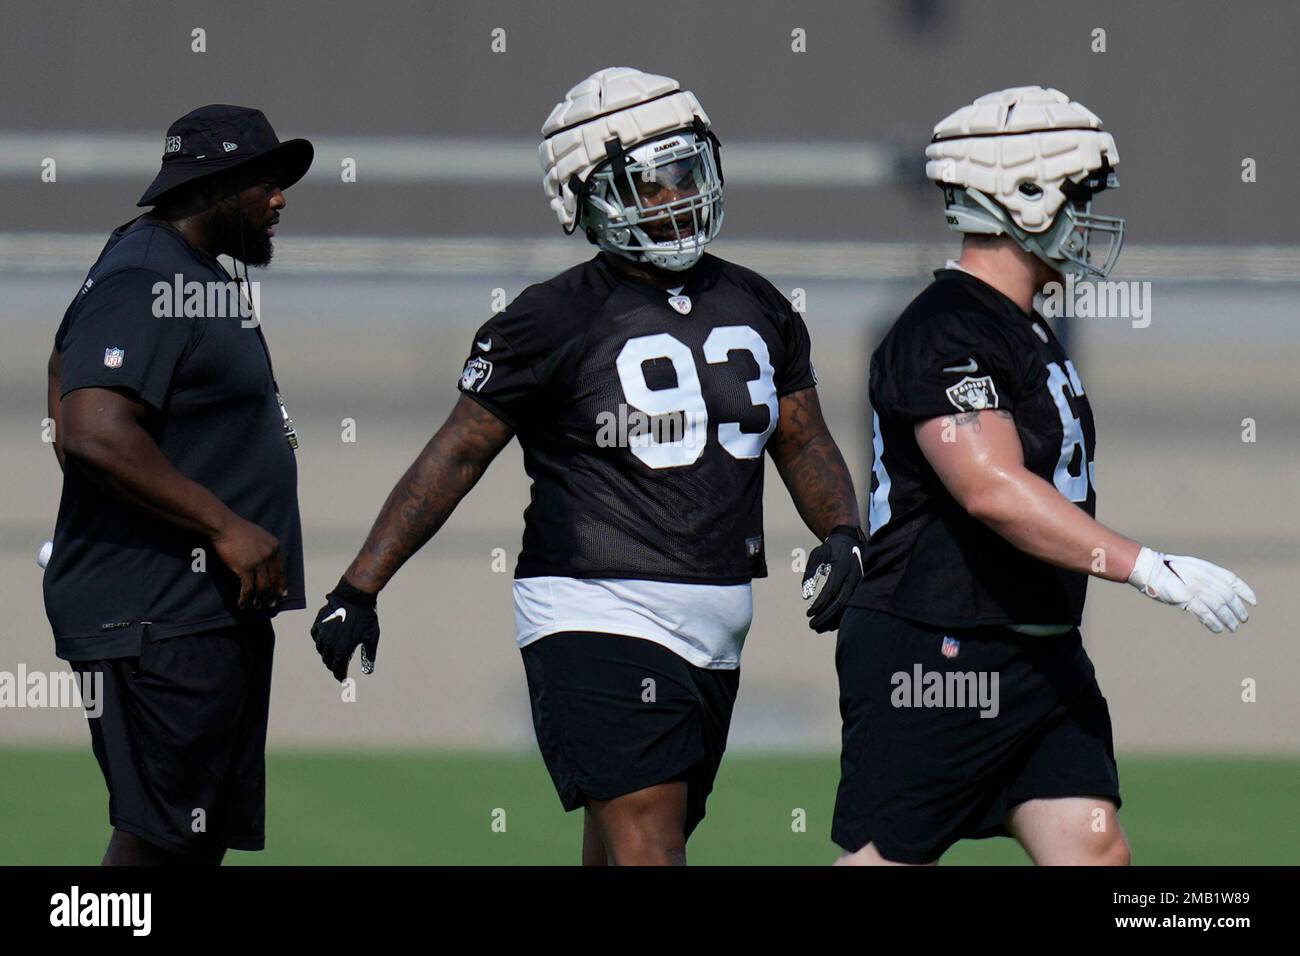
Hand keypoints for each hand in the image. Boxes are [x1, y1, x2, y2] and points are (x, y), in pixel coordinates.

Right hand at [212, 516, 285, 608]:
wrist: (225, 526)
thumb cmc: (238, 529)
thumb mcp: (259, 535)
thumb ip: (265, 547)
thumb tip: (266, 559)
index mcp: (274, 547)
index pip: (281, 570)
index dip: (282, 583)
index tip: (283, 593)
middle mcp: (269, 556)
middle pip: (273, 580)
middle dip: (273, 595)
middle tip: (272, 605)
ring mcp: (258, 563)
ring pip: (263, 587)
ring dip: (261, 599)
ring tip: (258, 607)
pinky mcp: (245, 568)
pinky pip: (247, 588)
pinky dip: (245, 598)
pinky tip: (242, 604)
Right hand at [311, 576, 379, 680]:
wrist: (355, 597)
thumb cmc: (366, 617)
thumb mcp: (372, 637)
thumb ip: (369, 655)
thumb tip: (368, 671)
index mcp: (342, 649)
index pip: (338, 669)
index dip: (340, 675)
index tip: (343, 679)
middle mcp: (330, 644)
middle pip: (328, 661)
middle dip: (333, 665)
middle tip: (338, 667)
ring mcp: (322, 633)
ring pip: (320, 649)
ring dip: (326, 654)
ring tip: (332, 654)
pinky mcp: (319, 622)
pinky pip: (315, 635)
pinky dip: (319, 640)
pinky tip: (324, 640)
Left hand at [801, 525, 866, 632]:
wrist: (851, 539)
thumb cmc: (831, 548)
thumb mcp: (817, 555)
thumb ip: (810, 573)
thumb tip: (805, 595)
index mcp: (841, 568)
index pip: (830, 592)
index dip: (819, 605)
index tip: (808, 613)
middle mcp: (853, 577)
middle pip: (840, 603)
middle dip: (825, 617)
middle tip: (812, 625)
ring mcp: (859, 583)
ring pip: (848, 607)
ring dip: (833, 620)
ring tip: (818, 627)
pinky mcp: (862, 587)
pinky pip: (852, 605)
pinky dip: (841, 616)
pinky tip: (829, 623)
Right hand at [1128, 546, 1256, 633]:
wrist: (1150, 570)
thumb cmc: (1167, 569)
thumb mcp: (1189, 569)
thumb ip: (1204, 578)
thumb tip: (1218, 592)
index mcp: (1206, 568)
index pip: (1232, 580)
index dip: (1245, 591)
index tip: (1253, 601)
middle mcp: (1204, 578)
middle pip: (1228, 596)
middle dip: (1238, 609)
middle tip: (1243, 619)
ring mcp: (1196, 588)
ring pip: (1219, 607)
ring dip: (1229, 619)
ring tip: (1234, 628)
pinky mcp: (1187, 599)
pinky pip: (1205, 613)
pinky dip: (1214, 623)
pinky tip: (1219, 629)